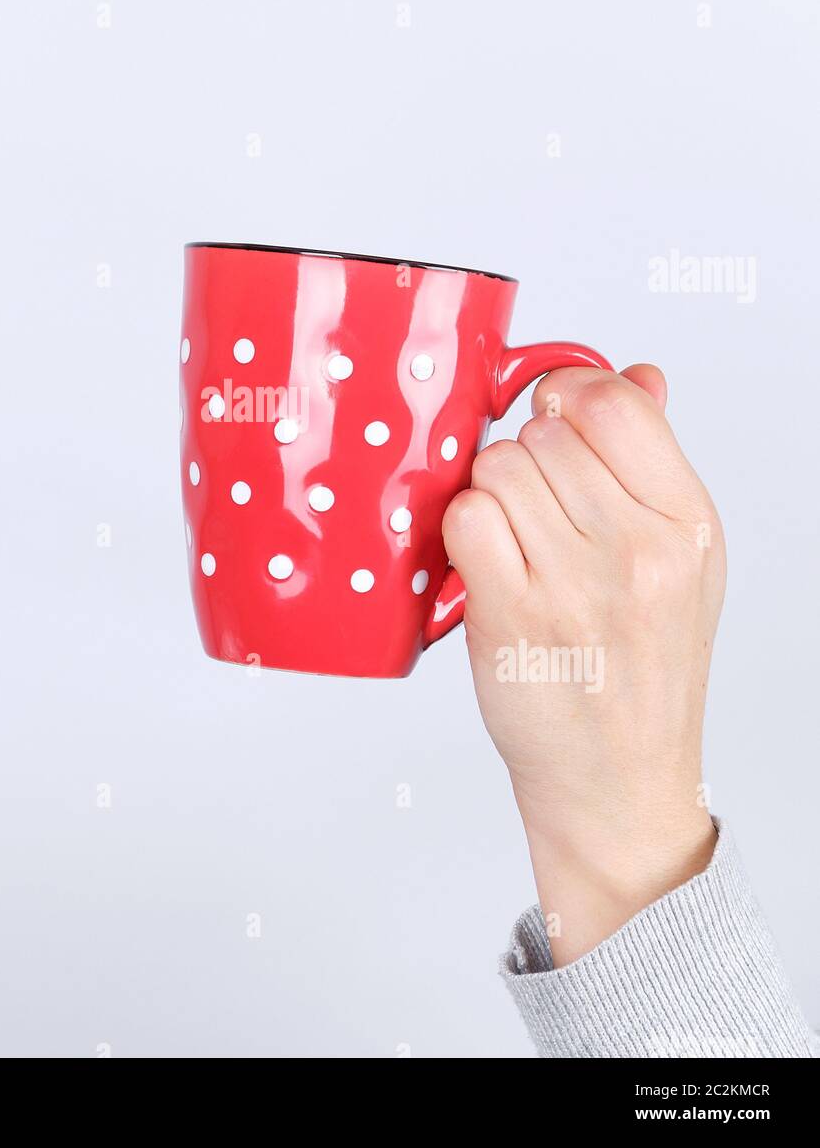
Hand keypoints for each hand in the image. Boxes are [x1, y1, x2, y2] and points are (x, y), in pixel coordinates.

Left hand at [442, 365, 725, 964]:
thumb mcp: (682, 560)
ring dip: (493, 494)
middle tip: (537, 508)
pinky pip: (465, 518)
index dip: (569, 399)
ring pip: (498, 466)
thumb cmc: (642, 667)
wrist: (619, 778)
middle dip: (528, 457)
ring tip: (517, 541)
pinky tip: (488, 566)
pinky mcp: (511, 615)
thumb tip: (638, 374)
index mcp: (688, 524)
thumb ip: (653, 460)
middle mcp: (639, 550)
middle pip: (545, 432)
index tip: (555, 420)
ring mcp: (574, 583)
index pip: (615, 403)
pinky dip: (464, 534)